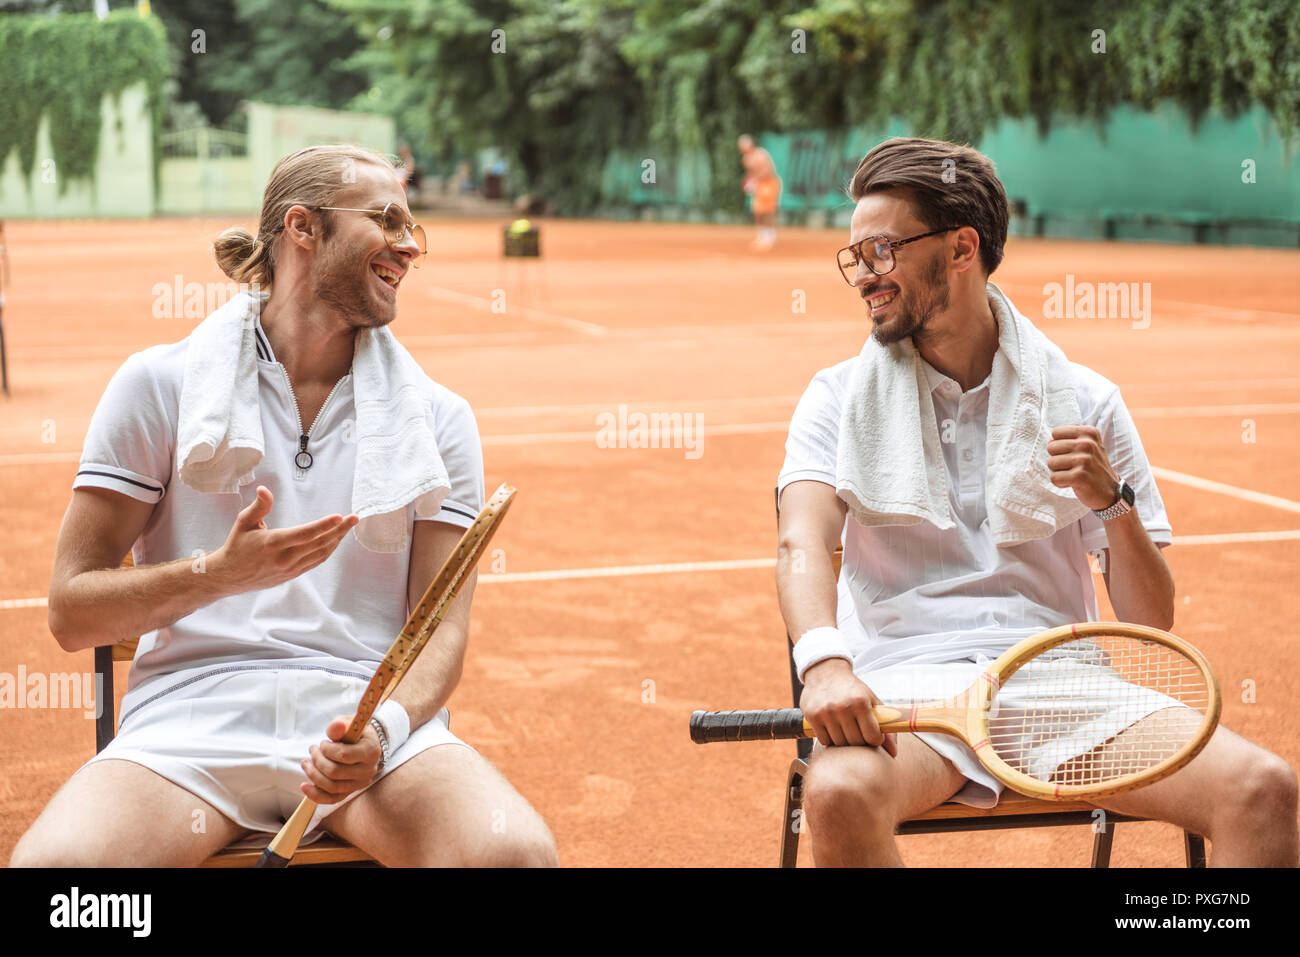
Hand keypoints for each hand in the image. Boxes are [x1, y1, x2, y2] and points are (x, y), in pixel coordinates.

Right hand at [210, 486, 357, 593]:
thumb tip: (265, 489)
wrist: (229, 576)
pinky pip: (316, 562)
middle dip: (339, 530)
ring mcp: (290, 569)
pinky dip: (328, 550)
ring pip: (320, 554)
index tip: (339, 516)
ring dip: (337, 540)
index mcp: (272, 544)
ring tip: (349, 527)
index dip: (323, 525)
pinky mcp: (292, 575)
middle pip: (319, 544)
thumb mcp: (243, 522)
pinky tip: (335, 540)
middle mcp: (284, 558)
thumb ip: (259, 506)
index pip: (304, 534)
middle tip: (354, 518)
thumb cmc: (236, 546)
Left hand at [299, 715, 382, 804]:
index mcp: (371, 751)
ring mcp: (360, 783)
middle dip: (317, 761)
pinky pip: (332, 799)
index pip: (343, 755)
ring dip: (313, 775)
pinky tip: (304, 786)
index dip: (327, 750)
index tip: (323, 743)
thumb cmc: (355, 732)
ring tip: (306, 763)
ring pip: (331, 786)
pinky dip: (315, 794)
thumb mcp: (349, 723)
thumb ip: (340, 725)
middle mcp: (368, 770)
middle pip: (335, 772)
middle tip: (312, 750)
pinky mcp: (351, 791)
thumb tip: (336, 726)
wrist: (365, 744)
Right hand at [799, 659, 897, 753]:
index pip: (873, 737)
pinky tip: (833, 728)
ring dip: (844, 740)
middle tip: (859, 731)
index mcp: (861, 702)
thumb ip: (885, 725)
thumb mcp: (871, 701)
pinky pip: (824, 741)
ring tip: (845, 728)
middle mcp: (843, 707)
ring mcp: (826, 712)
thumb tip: (894, 752)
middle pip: (856, 742)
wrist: (826, 671)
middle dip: (860, 740)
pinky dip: (830, 739)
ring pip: (840, 744)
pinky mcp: (812, 716)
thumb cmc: (852, 689)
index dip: (875, 740)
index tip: (873, 735)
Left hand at [1047, 425, 1120, 510]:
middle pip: (1051, 447)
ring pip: (1051, 463)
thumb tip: (1050, 440)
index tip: (1072, 454)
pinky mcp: (1079, 476)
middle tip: (1073, 466)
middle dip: (1058, 459)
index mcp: (1089, 433)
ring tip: (1074, 474)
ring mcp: (1084, 460)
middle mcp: (1087, 444)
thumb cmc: (1093, 467)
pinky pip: (1054, 477)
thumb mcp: (1088, 446)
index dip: (1059, 445)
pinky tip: (1073, 483)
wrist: (1110, 491)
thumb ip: (1069, 439)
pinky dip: (1060, 483)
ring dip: (1059, 472)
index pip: (1056, 433)